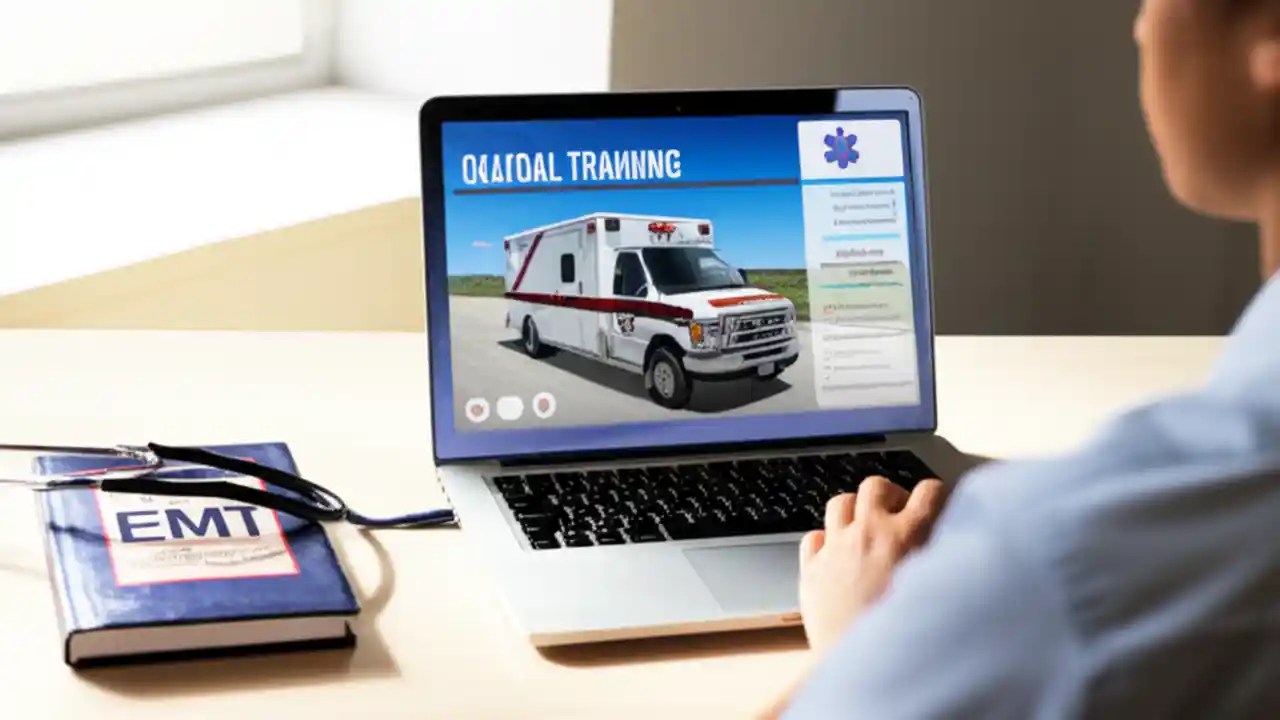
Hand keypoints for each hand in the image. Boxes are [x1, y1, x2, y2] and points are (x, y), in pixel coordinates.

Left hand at [798, 476, 947, 655]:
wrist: (864, 667)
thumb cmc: (905, 634)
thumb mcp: (939, 588)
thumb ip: (943, 556)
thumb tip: (950, 536)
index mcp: (906, 536)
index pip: (928, 491)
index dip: (935, 492)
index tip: (935, 500)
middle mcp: (868, 533)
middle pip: (875, 486)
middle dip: (889, 493)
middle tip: (896, 510)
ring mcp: (835, 548)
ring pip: (839, 503)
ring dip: (853, 509)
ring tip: (863, 525)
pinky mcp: (811, 570)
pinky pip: (813, 537)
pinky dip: (824, 539)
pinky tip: (834, 553)